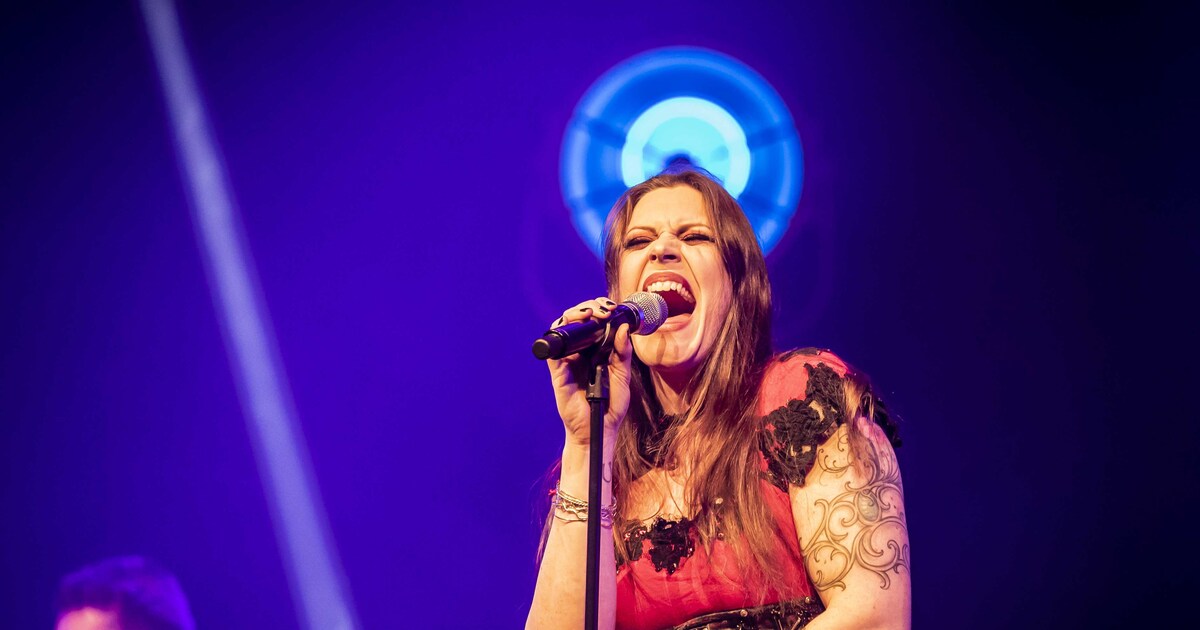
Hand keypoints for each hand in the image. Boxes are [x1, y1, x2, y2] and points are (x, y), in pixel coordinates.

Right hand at [546, 297, 633, 447]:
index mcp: (596, 351)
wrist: (598, 429)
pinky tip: (574, 327)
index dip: (600, 309)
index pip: (594, 322)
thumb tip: (623, 329)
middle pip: (578, 320)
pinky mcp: (558, 371)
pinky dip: (560, 333)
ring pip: (563, 327)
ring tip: (590, 313)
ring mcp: (567, 360)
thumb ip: (623, 353)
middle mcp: (580, 352)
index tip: (611, 308)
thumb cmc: (611, 406)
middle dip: (589, 307)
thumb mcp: (623, 376)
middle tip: (603, 310)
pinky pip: (553, 349)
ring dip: (575, 314)